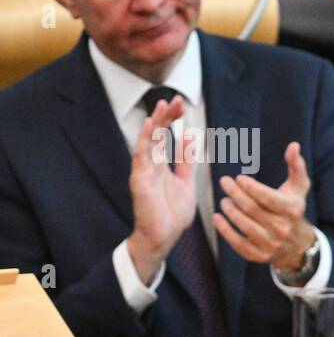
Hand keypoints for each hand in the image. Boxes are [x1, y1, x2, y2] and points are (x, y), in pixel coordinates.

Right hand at [126, 96, 196, 282]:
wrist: (164, 237)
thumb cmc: (172, 213)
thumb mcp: (186, 182)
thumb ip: (186, 161)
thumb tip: (190, 138)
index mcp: (161, 165)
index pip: (165, 136)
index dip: (172, 120)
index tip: (181, 104)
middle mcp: (150, 165)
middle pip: (156, 135)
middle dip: (165, 116)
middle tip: (174, 99)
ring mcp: (143, 172)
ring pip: (147, 142)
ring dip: (154, 123)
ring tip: (161, 106)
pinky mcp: (139, 182)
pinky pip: (141, 158)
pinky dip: (145, 141)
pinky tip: (149, 127)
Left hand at [213, 142, 315, 271]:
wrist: (296, 244)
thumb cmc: (292, 207)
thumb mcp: (299, 187)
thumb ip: (296, 165)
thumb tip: (294, 145)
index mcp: (292, 210)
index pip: (267, 197)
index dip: (250, 187)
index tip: (238, 178)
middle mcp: (283, 229)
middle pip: (253, 209)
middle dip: (235, 194)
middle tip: (224, 183)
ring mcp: (271, 244)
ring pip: (244, 225)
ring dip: (230, 210)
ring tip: (224, 200)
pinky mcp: (259, 256)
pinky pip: (238, 243)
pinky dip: (225, 230)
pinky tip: (218, 218)